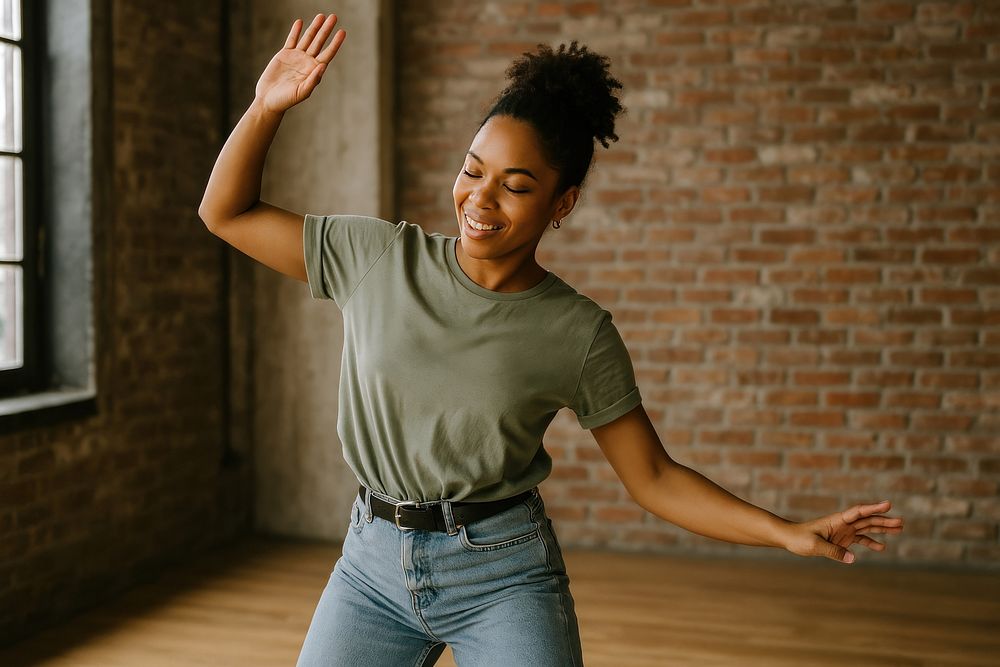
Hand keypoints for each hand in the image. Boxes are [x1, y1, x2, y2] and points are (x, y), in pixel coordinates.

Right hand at [254, 13, 346, 113]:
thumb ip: (313, 80)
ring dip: (314, 27)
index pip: (327, 54)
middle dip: (326, 30)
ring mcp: (296, 57)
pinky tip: (300, 22)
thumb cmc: (286, 100)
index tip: (342, 32)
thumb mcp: (302, 92)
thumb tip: (322, 67)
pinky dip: (295, 31)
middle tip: (334, 17)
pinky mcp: (284, 54)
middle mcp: (307, 62)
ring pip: (307, 38)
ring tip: (321, 16)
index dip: (335, 43)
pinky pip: (291, 40)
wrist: (268, 99)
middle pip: (319, 42)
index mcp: (314, 70)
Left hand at [783, 500, 903, 563]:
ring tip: (899, 529)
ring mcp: (844, 530)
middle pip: (867, 519)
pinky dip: (871, 542)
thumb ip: (834, 552)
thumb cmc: (800, 539)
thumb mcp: (815, 546)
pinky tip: (882, 547)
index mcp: (837, 519)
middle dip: (884, 520)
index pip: (859, 511)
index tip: (888, 505)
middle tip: (901, 522)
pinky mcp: (842, 538)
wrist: (789, 538)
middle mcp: (843, 523)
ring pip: (867, 527)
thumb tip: (853, 559)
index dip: (873, 508)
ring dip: (882, 528)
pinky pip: (860, 539)